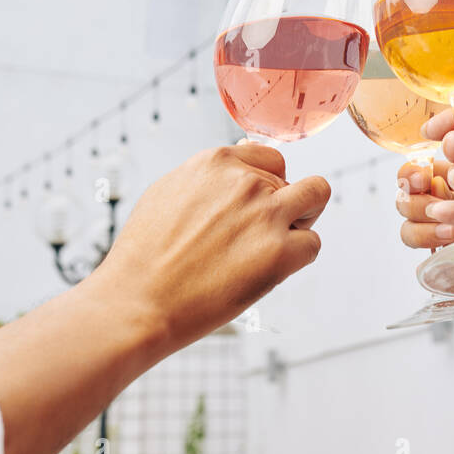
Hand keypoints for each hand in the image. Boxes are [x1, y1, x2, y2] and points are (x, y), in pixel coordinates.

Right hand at [95, 144, 328, 348]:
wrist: (135, 303)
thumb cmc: (145, 255)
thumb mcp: (168, 191)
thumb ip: (212, 175)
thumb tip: (247, 150)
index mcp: (217, 161)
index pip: (271, 159)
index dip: (267, 185)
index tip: (252, 210)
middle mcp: (246, 180)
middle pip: (293, 181)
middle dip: (282, 208)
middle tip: (253, 240)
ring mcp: (265, 214)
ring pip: (318, 195)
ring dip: (302, 220)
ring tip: (272, 247)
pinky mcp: (280, 253)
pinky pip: (313, 244)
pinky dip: (296, 259)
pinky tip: (267, 273)